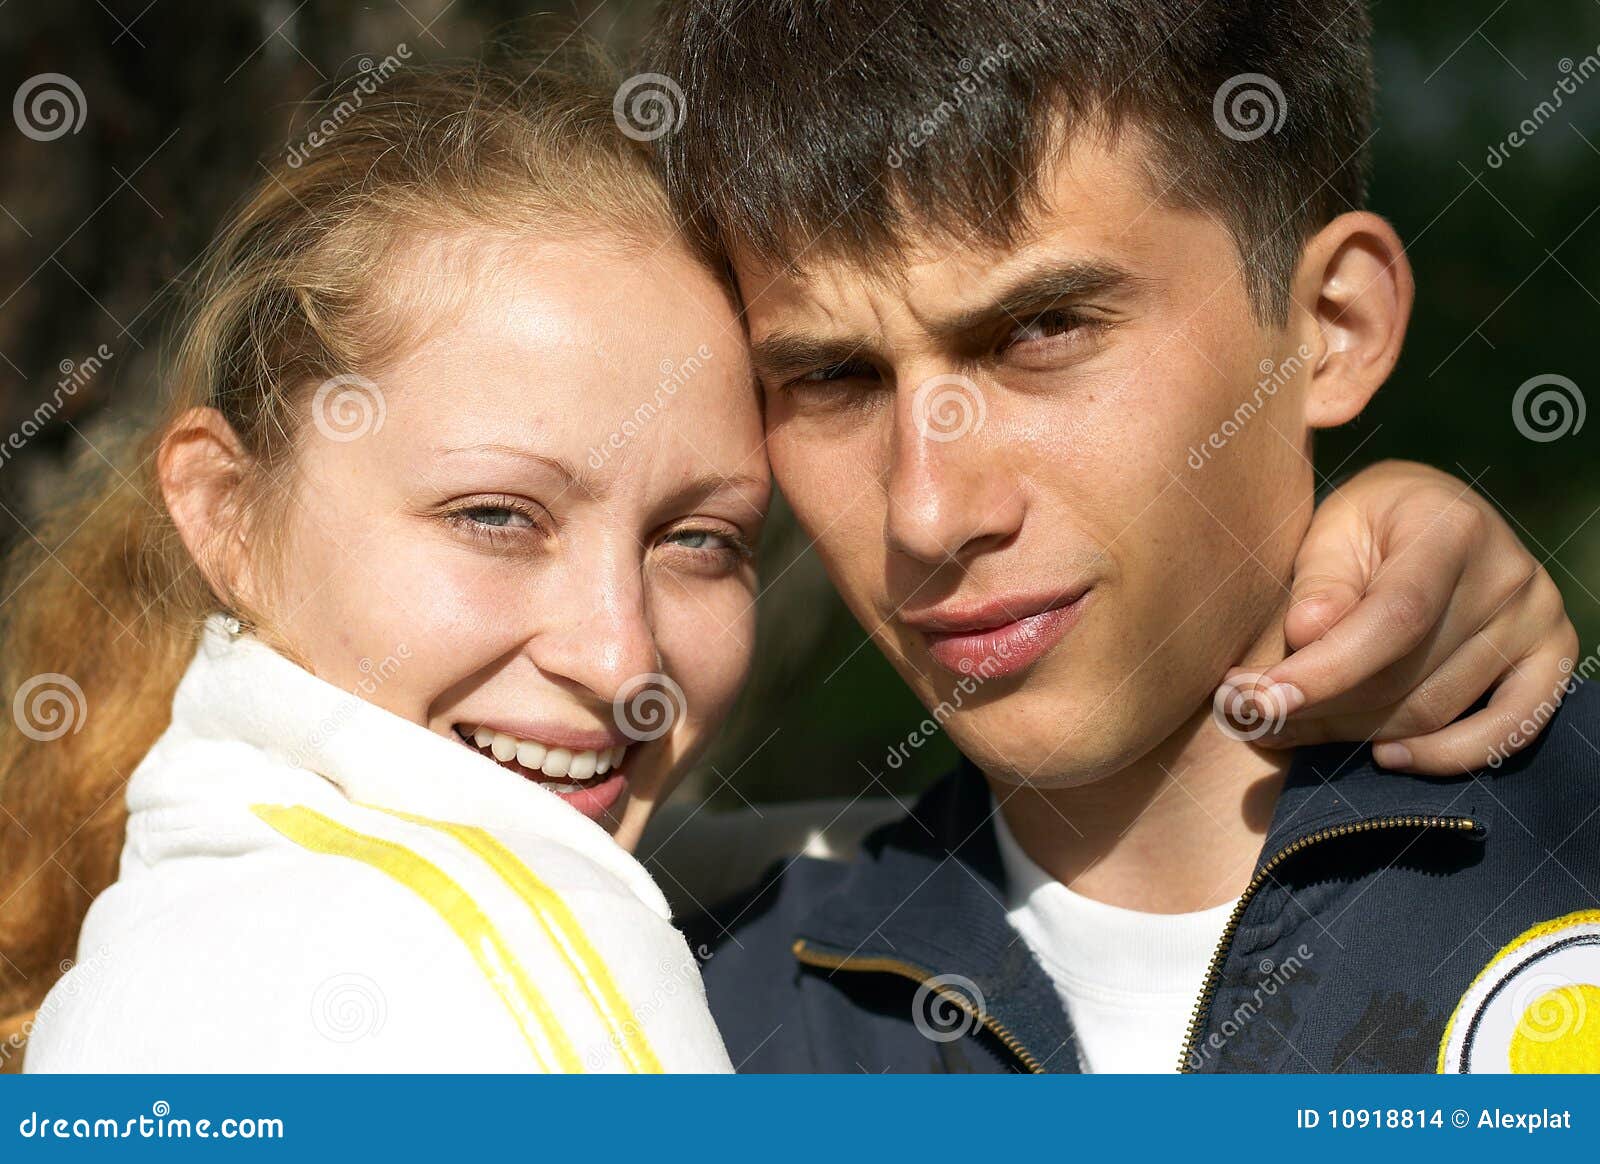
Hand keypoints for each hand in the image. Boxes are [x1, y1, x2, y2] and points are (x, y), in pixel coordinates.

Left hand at [1227, 460, 1578, 774]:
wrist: (1433, 515)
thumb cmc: (1370, 524)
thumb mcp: (1333, 528)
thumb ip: (1320, 580)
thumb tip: (1308, 634)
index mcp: (1452, 530)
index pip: (1392, 619)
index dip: (1326, 669)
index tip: (1260, 699)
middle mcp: (1509, 577)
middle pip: (1406, 677)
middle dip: (1317, 706)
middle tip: (1250, 712)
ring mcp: (1539, 622)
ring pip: (1433, 713)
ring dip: (1351, 732)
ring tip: (1288, 724)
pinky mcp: (1551, 661)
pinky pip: (1505, 734)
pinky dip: (1443, 758)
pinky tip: (1383, 757)